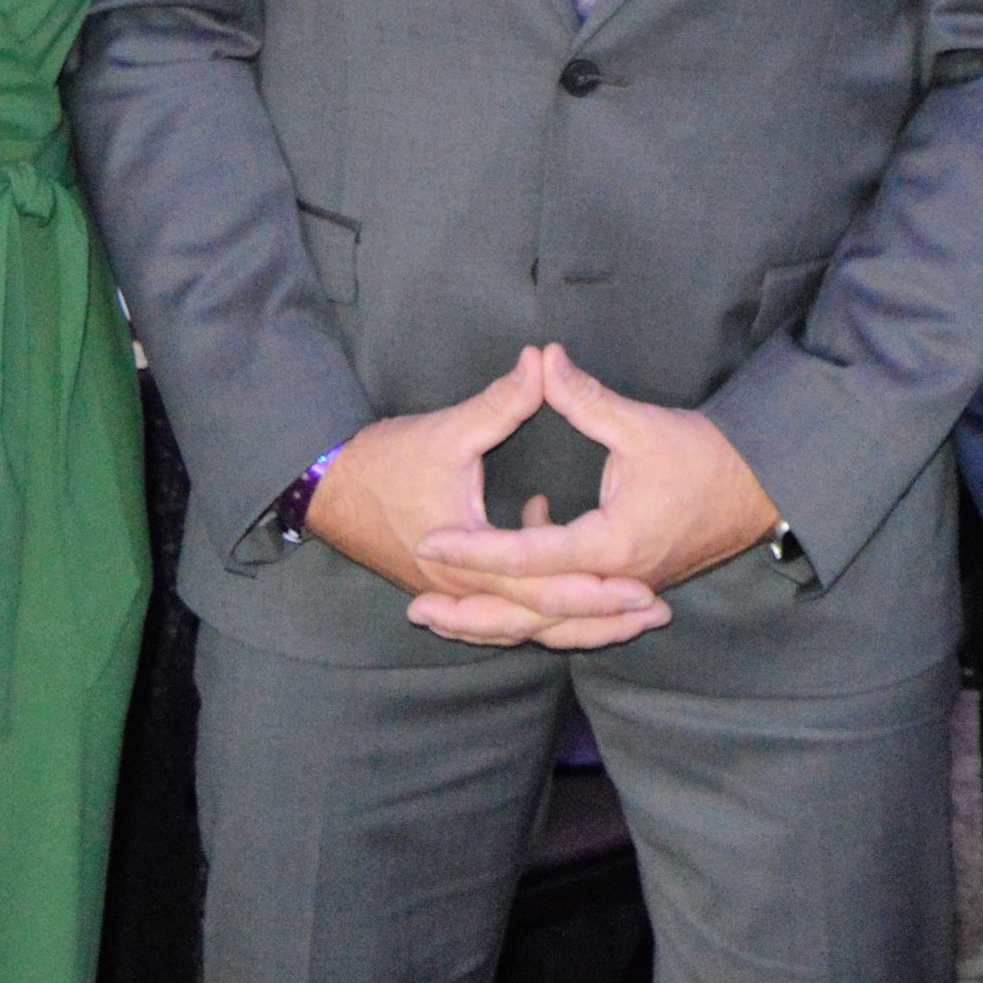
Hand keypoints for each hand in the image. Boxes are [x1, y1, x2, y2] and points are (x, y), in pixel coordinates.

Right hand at [305, 348, 668, 649]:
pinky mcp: (452, 588)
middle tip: (656, 611)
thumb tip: (544, 359)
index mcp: (470, 557)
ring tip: (631, 615)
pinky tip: (565, 572)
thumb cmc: (385, 461)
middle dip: (601, 619)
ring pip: (525, 624)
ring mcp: (455, 594)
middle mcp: (464, 588)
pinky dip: (538, 608)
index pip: (543, 585)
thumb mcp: (449, 430)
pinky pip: (504, 613)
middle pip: (542, 619)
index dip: (596, 588)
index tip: (644, 587)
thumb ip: (502, 401)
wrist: (326, 489)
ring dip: (577, 621)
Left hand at [414, 342, 781, 602]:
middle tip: (415, 606)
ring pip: (548, 624)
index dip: (475, 548)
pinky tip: (522, 552)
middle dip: (471, 612)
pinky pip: (571, 612)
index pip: (527, 555)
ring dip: (496, 619)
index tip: (429, 539)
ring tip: (442, 615)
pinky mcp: (628, 587)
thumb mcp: (642, 424)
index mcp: (612, 544)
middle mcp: (614, 580)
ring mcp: (623, 590)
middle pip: (530, 611)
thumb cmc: (706, 456)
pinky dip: (537, 603)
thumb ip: (586, 397)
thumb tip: (542, 357)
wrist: (762, 489)